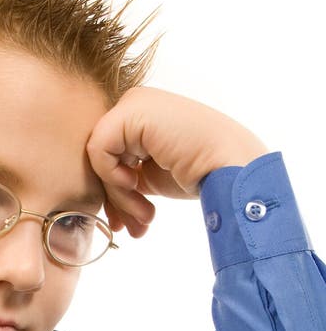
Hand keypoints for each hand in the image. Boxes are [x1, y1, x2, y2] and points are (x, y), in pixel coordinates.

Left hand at [86, 86, 269, 236]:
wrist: (232, 168)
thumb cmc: (203, 174)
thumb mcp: (154, 177)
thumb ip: (127, 179)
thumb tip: (105, 203)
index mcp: (144, 119)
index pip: (110, 158)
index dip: (117, 195)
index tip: (131, 223)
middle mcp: (137, 105)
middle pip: (103, 159)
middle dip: (118, 200)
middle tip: (137, 226)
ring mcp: (134, 104)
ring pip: (99, 159)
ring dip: (120, 197)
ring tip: (145, 217)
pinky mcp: (131, 111)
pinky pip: (98, 151)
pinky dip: (113, 177)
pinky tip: (137, 187)